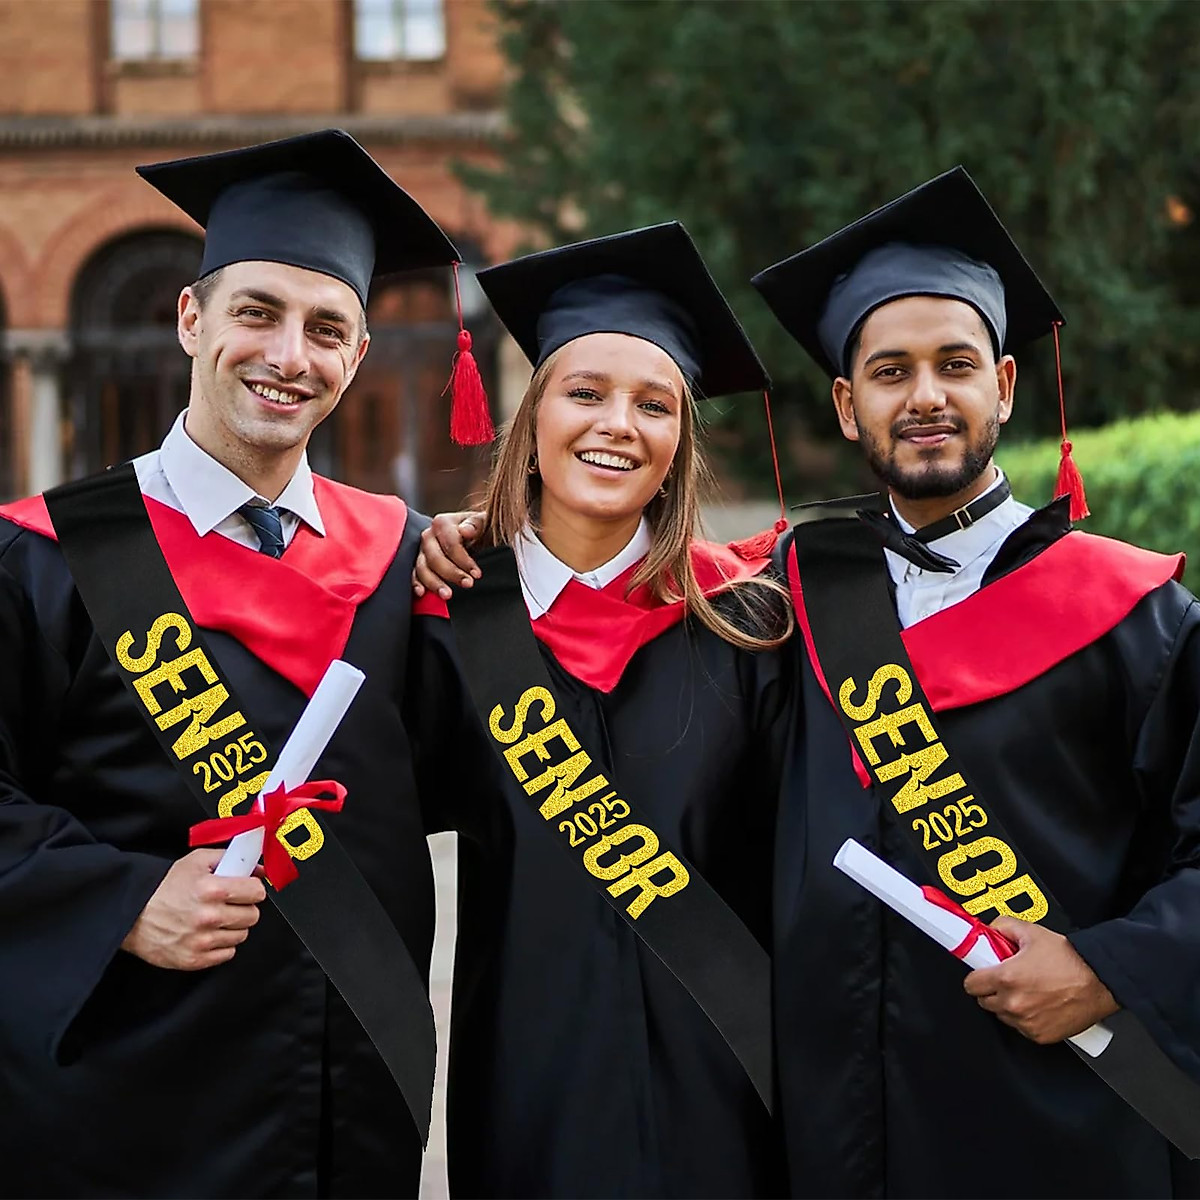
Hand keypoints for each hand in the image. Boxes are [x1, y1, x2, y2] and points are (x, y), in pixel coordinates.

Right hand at [121, 849, 265, 970]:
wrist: (132, 912)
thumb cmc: (164, 886)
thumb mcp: (197, 861)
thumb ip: (231, 860)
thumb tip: (259, 869)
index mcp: (212, 889)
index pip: (257, 892)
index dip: (253, 889)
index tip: (248, 890)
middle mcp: (209, 916)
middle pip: (253, 916)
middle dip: (244, 908)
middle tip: (230, 904)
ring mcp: (202, 940)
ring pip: (241, 935)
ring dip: (233, 927)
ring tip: (216, 919)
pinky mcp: (194, 959)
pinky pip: (227, 954)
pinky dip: (221, 945)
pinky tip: (209, 934)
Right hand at [412, 511, 485, 598]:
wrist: (475, 536)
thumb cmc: (479, 529)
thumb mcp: (483, 522)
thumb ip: (475, 524)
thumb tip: (465, 531)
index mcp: (442, 523)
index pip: (450, 544)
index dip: (464, 560)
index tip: (476, 574)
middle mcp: (428, 536)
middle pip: (435, 557)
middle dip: (451, 573)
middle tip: (468, 584)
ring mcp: (422, 551)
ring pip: (422, 568)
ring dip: (434, 583)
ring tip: (447, 595)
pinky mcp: (419, 564)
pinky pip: (414, 575)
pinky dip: (416, 584)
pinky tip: (422, 593)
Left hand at [963, 917, 1118, 1043]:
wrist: (1100, 980)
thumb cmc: (1071, 960)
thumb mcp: (1032, 932)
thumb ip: (1003, 927)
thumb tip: (991, 930)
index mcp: (1006, 978)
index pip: (971, 984)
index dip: (977, 976)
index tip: (983, 973)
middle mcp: (1014, 1003)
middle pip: (984, 1001)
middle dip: (992, 989)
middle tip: (1007, 979)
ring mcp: (1026, 1022)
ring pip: (1002, 1015)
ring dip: (1008, 1005)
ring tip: (1027, 990)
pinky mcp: (1040, 1036)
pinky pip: (1021, 1028)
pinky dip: (1025, 1018)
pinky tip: (1038, 1003)